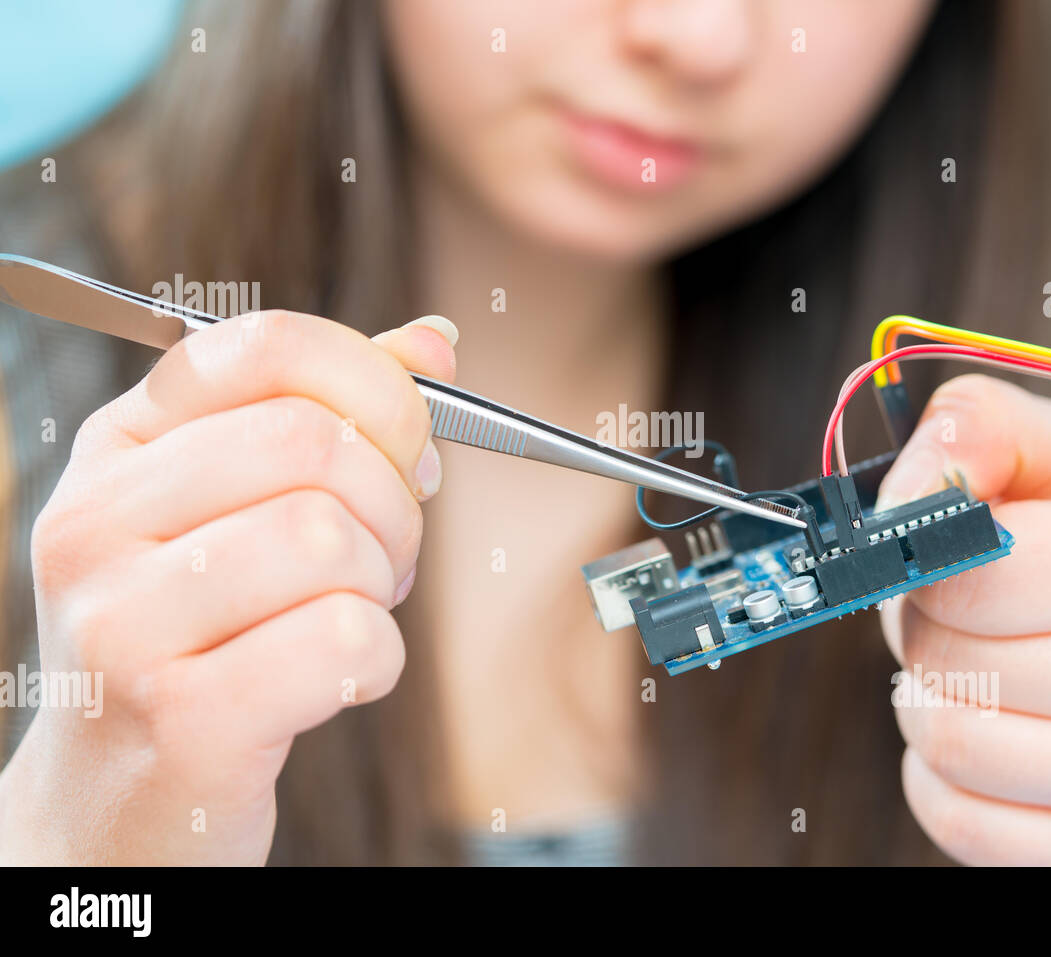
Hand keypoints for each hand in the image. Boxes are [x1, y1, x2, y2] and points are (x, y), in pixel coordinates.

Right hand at [0, 312, 456, 863]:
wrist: (115, 810)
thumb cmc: (199, 644)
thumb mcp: (237, 512)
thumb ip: (334, 416)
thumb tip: (434, 343)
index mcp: (118, 449)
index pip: (268, 346)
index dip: (377, 386)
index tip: (407, 445)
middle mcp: (98, 524)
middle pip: (315, 441)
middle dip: (395, 500)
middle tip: (387, 554)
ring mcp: (125, 624)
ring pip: (331, 537)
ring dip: (382, 583)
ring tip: (350, 615)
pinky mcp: (182, 718)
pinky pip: (346, 639)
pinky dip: (378, 659)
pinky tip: (338, 678)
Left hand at [876, 374, 1050, 864]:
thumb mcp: (1043, 459)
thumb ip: (973, 430)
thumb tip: (907, 494)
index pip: (978, 572)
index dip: (927, 563)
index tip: (940, 559)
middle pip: (950, 659)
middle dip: (924, 631)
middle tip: (959, 621)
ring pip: (944, 742)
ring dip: (925, 700)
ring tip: (971, 674)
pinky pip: (953, 816)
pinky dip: (936, 774)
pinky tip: (984, 734)